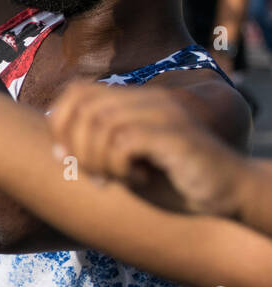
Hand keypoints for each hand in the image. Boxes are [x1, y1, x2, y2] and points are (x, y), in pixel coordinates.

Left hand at [48, 82, 247, 216]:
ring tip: (117, 179)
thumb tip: (55, 150)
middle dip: (76, 148)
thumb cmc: (175, 184)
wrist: (230, 194)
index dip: (59, 122)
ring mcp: (163, 113)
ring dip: (98, 160)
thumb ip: (96, 151)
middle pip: (82, 108)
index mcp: (134, 102)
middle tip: (94, 176)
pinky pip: (124, 141)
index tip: (62, 156)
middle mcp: (148, 100)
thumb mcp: (126, 166)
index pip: (76, 91)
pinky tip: (137, 180)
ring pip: (100, 124)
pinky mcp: (176, 135)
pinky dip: (119, 166)